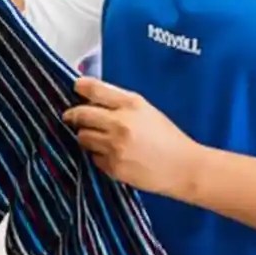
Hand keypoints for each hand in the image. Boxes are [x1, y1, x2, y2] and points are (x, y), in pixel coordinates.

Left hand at [63, 77, 204, 197]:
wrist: (183, 167)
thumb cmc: (167, 138)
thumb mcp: (146, 110)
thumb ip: (120, 102)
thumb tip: (91, 97)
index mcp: (131, 104)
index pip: (95, 89)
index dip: (80, 87)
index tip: (75, 88)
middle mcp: (120, 123)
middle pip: (81, 114)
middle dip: (74, 115)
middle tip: (72, 117)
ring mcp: (115, 146)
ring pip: (83, 137)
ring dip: (85, 136)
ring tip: (98, 138)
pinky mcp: (113, 166)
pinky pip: (93, 157)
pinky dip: (98, 155)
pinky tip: (112, 155)